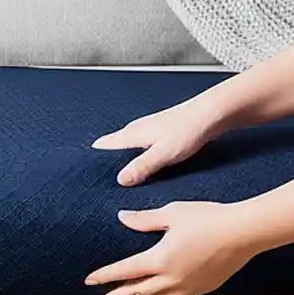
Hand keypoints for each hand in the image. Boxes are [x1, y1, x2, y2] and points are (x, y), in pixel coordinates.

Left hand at [85, 202, 259, 294]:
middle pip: (137, 294)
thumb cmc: (209, 219)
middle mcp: (173, 278)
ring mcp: (190, 286)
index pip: (124, 272)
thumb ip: (144, 219)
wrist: (245, 232)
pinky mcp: (204, 288)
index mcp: (160, 260)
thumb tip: (122, 217)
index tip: (90, 281)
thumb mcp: (171, 213)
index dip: (105, 276)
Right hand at [91, 101, 222, 185]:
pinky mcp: (160, 131)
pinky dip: (137, 153)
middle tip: (99, 176)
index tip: (83, 169)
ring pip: (128, 144)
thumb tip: (119, 180)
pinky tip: (144, 161)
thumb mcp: (162, 154)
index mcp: (132, 134)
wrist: (210, 114)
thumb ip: (141, 167)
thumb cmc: (186, 131)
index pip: (105, 145)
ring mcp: (148, 129)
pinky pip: (141, 144)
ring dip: (122, 156)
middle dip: (106, 159)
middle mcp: (136, 129)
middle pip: (114, 144)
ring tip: (119, 172)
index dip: (94, 157)